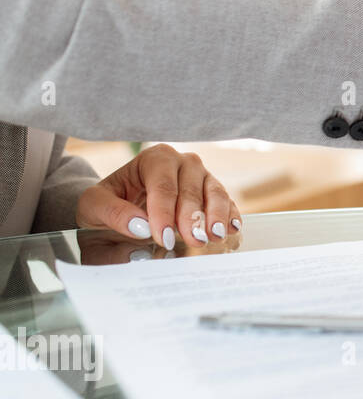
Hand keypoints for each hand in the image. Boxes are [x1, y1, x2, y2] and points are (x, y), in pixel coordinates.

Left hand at [75, 144, 241, 250]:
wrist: (122, 202)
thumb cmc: (110, 201)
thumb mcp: (94, 205)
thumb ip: (112, 212)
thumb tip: (140, 225)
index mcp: (154, 158)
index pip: (162, 186)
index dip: (164, 213)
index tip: (163, 237)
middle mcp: (183, 162)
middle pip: (191, 190)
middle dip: (192, 217)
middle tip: (193, 240)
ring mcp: (202, 175)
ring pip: (214, 192)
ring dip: (217, 216)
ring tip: (215, 236)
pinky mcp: (213, 191)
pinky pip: (227, 201)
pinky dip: (231, 215)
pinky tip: (231, 229)